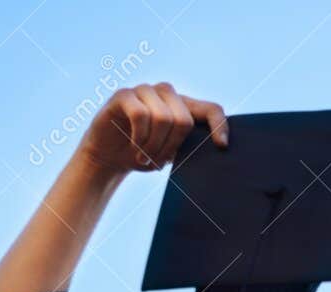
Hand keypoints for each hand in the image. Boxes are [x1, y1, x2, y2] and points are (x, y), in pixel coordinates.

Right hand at [77, 83, 227, 174]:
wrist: (109, 157)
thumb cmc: (143, 155)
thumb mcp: (170, 153)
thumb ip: (188, 146)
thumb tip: (216, 150)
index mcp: (184, 107)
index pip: (211, 109)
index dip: (220, 125)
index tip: (221, 146)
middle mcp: (166, 93)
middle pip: (184, 120)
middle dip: (170, 147)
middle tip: (156, 161)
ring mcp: (145, 90)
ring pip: (162, 118)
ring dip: (153, 146)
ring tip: (144, 157)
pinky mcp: (124, 95)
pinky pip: (140, 114)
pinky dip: (139, 137)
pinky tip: (134, 147)